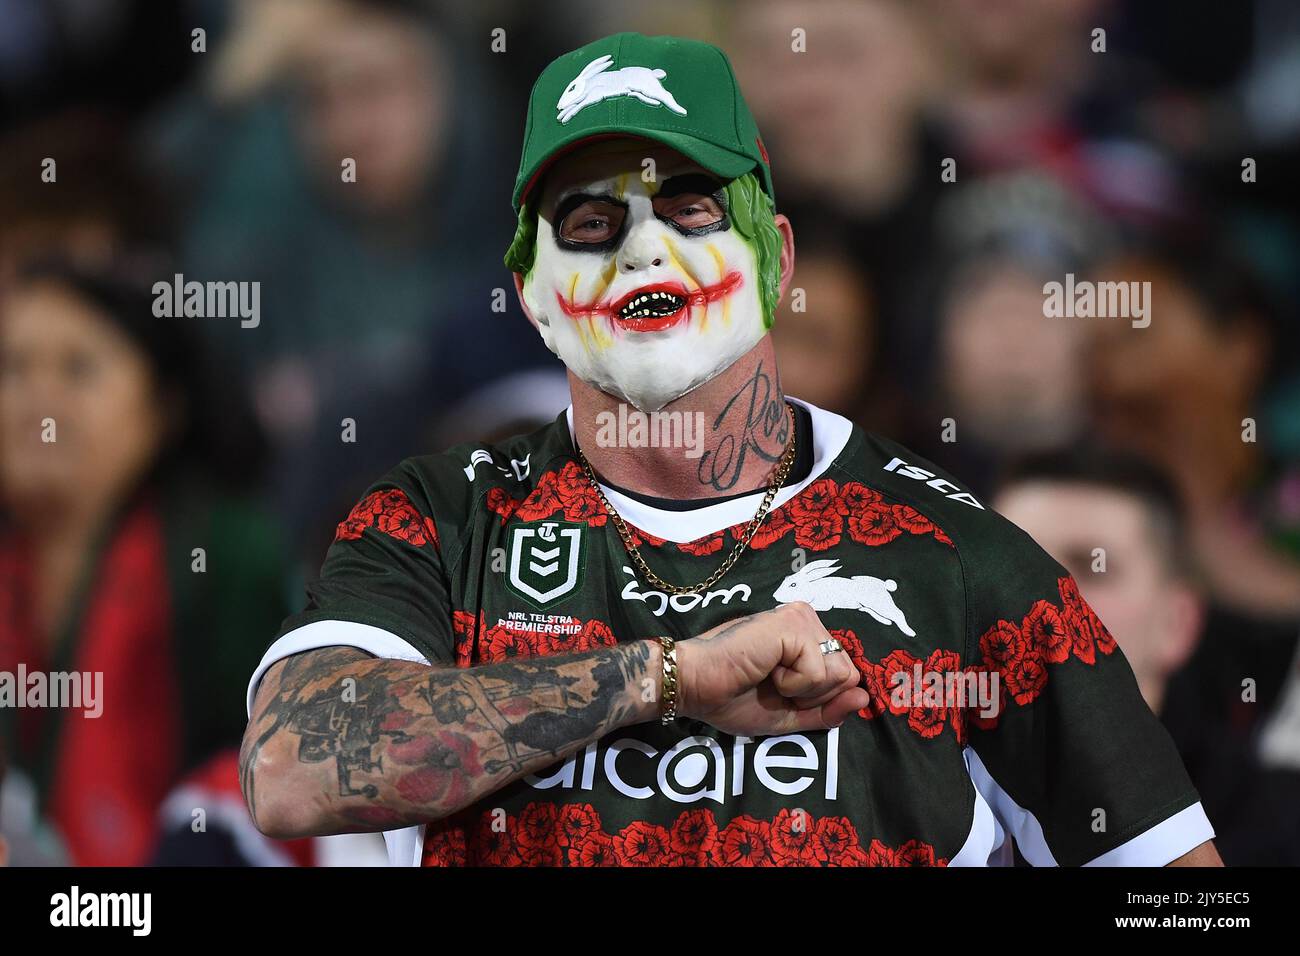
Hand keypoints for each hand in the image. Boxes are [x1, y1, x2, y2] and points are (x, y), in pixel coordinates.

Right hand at [676, 602, 869, 735]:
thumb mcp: (791, 715)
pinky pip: (820, 672)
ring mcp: (803, 618)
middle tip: (774, 685)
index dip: (819, 700)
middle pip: (848, 676)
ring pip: (840, 674)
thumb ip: (829, 710)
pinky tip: (765, 668)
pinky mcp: (794, 623)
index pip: (846, 677)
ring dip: (803, 691)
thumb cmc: (733, 698)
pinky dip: (792, 685)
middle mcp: (808, 621)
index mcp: (807, 638)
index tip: (780, 693)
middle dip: (814, 696)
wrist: (696, 686)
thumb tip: (864, 698)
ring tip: (769, 675)